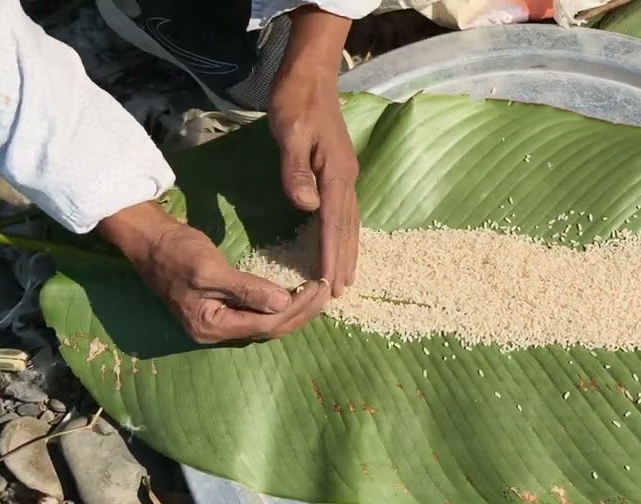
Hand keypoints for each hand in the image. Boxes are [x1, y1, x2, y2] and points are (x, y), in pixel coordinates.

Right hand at [97, 201, 329, 343]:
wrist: (148, 240)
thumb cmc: (175, 252)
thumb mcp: (209, 269)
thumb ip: (246, 289)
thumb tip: (284, 302)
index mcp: (211, 326)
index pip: (266, 324)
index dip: (297, 308)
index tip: (319, 287)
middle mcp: (216, 331)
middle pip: (270, 329)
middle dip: (301, 312)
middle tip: (326, 290)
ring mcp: (218, 322)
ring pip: (266, 324)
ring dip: (294, 311)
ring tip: (317, 293)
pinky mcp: (222, 309)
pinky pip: (258, 314)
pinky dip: (279, 305)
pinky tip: (295, 294)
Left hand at [268, 7, 358, 297]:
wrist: (311, 74)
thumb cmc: (296, 101)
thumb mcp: (289, 132)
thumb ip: (296, 170)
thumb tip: (307, 207)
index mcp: (336, 174)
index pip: (334, 223)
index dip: (332, 254)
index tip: (330, 283)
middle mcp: (347, 178)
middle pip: (349, 228)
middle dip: (346, 260)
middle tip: (343, 293)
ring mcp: (345, 174)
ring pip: (350, 221)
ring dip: (349, 250)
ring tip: (346, 277)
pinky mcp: (339, 170)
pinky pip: (345, 211)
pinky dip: (345, 232)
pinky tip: (341, 241)